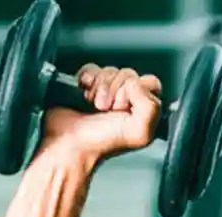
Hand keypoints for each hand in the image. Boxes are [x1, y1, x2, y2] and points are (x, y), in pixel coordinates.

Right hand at [39, 65, 162, 161]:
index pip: (150, 82)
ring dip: (100, 87)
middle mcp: (129, 99)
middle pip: (129, 74)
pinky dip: (87, 78)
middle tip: (106, 109)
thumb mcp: (139, 133)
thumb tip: (137, 83)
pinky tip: (85, 94)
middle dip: (115, 90)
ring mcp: (108, 90)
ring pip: (111, 70)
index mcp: (145, 110)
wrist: (70, 143)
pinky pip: (92, 68)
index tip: (123, 107)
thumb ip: (151, 108)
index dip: (136, 91)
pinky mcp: (88, 83)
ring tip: (95, 106)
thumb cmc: (102, 143)